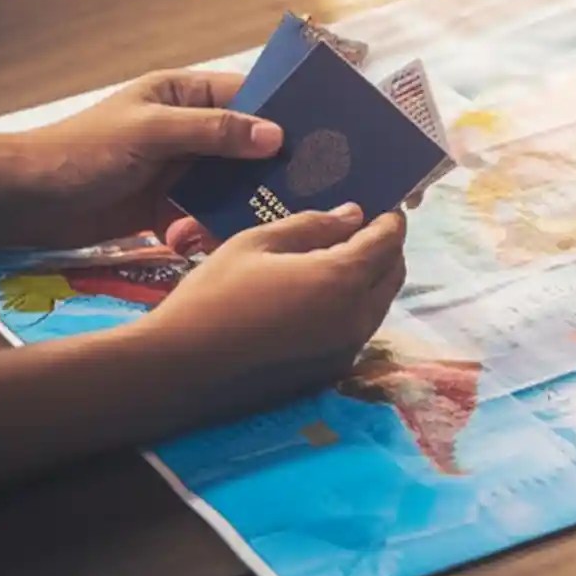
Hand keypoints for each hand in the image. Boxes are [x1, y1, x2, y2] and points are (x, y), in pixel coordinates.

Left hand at [4, 69, 280, 249]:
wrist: (29, 201)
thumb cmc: (83, 152)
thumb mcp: (152, 133)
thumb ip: (214, 132)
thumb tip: (275, 135)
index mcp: (185, 97)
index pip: (248, 98)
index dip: (283, 116)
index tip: (321, 140)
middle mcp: (190, 132)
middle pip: (248, 148)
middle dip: (269, 172)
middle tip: (303, 193)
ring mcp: (182, 171)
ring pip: (232, 188)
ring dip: (234, 209)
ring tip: (244, 227)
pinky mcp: (172, 207)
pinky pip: (207, 217)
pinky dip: (206, 231)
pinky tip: (194, 240)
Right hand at [137, 203, 406, 407]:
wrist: (181, 368)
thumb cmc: (214, 295)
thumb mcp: (257, 243)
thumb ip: (313, 226)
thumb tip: (352, 215)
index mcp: (342, 279)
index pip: (388, 241)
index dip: (390, 219)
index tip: (384, 206)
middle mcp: (357, 317)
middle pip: (394, 273)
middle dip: (386, 247)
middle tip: (360, 229)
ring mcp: (348, 348)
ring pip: (379, 303)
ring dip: (371, 277)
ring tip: (338, 257)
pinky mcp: (332, 370)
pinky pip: (359, 327)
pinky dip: (354, 305)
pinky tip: (321, 294)